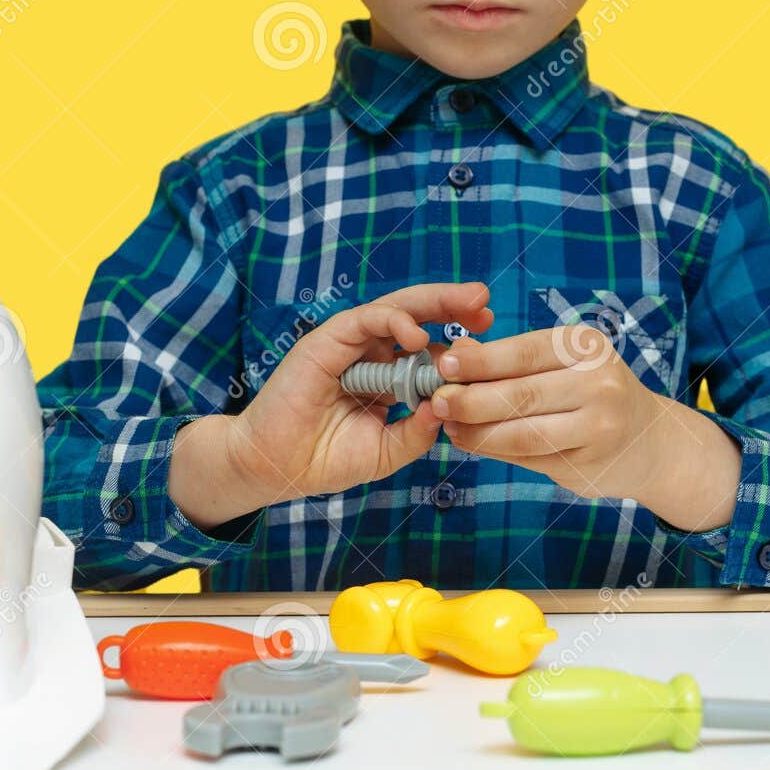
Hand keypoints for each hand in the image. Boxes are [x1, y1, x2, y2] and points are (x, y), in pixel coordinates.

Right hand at [171, 283, 492, 529]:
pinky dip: (394, 322)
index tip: (494, 347)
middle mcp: (372, 354)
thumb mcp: (387, 452)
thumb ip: (418, 430)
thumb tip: (449, 405)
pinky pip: (366, 320)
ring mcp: (350, 345)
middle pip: (419, 319)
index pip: (429, 350)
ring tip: (470, 306)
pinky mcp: (328, 340)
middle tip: (487, 305)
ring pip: (398, 310)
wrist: (275, 467)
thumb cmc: (325, 460)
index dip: (460, 346)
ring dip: (436, 302)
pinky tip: (416, 337)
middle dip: (454, 308)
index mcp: (388, 377)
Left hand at [430, 325, 741, 530]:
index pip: (525, 353)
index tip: (445, 365)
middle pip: (521, 395)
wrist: (648, 439)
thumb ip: (512, 360)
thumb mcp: (563, 362)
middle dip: (471, 400)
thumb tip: (458, 353)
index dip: (481, 360)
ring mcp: (598, 429)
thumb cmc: (593, 392)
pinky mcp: (589, 465)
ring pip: (522, 434)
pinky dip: (496, 452)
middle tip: (438, 402)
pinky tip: (474, 443)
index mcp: (588, 348)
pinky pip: (530, 459)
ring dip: (478, 433)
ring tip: (451, 428)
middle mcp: (599, 385)